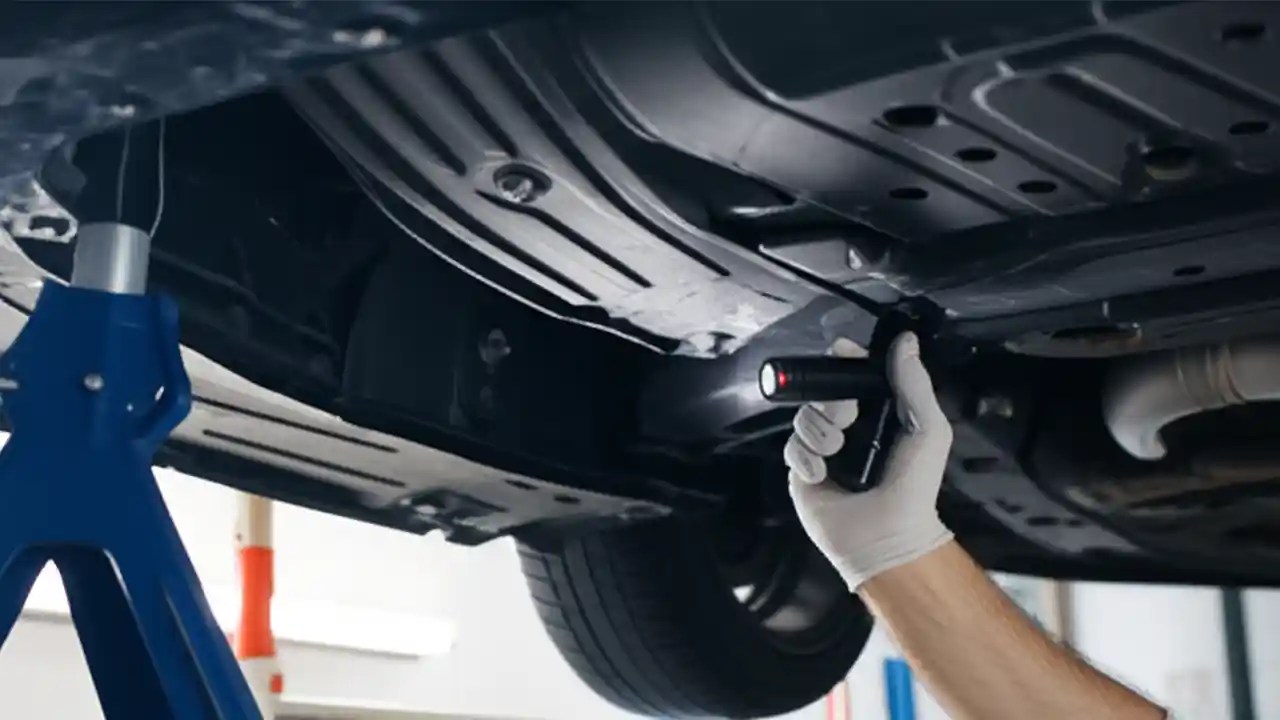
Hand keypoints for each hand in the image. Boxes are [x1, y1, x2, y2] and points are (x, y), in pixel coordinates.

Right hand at [784, 332, 953, 590]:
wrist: (887, 537)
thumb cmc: (915, 486)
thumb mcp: (927, 430)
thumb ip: (915, 384)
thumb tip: (905, 340)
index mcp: (878, 414)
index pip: (852, 375)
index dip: (844, 360)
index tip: (841, 351)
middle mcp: (848, 428)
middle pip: (821, 393)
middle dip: (831, 402)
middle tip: (848, 419)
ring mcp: (823, 450)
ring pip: (803, 419)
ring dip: (819, 433)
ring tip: (836, 454)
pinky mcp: (802, 472)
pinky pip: (791, 449)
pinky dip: (806, 459)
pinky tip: (823, 476)